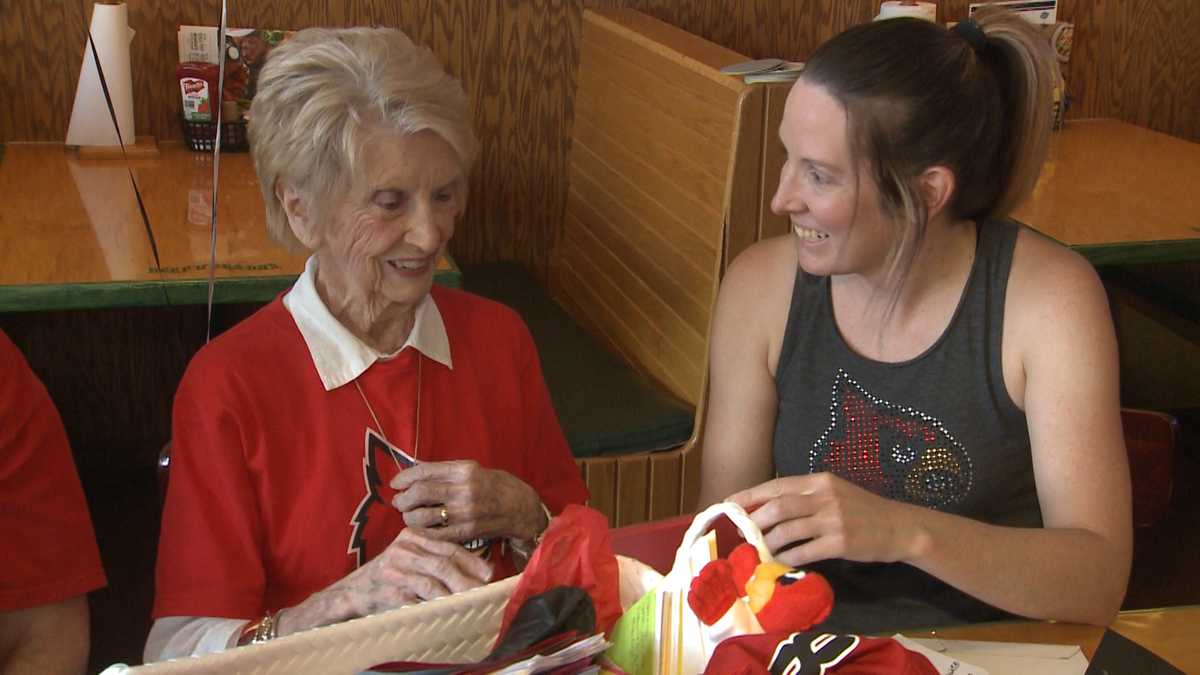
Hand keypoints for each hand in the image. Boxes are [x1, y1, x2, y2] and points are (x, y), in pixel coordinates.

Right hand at [279, 528, 491, 634]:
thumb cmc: (390, 576)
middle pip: (444, 564)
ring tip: (472, 603)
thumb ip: (436, 557)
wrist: (352, 593)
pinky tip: (449, 613)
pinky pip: (419, 601)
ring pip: (434, 583)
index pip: (449, 547)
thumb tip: (478, 569)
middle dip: (468, 579)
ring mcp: (396, 571)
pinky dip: (436, 608)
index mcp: (412, 536)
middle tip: (485, 591)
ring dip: (456, 595)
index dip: (473, 560)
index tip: (490, 573)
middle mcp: (404, 549)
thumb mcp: (411, 557)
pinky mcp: (390, 592)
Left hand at [390, 460, 546, 542]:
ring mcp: (464, 513)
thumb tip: (415, 472)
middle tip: (398, 501)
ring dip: (409, 517)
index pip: (424, 471)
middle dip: (402, 499)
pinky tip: (421, 530)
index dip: (404, 477)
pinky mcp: (466, 533)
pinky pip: (434, 535)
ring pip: (421, 517)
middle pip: (419, 493)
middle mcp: (463, 490)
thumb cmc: (496, 486)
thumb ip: (446, 472)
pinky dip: (422, 533)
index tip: (395, 483)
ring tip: (409, 516)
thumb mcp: (473, 469)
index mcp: (464, 470)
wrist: (521, 509)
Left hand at [728, 473, 925, 567]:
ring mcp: (833, 520)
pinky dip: (788, 558)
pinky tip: (781, 562)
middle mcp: (824, 497)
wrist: (899, 527)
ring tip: (759, 550)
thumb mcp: (835, 492)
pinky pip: (805, 552)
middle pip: (778, 507)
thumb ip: (806, 496)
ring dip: (768, 542)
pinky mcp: (841, 542)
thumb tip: (768, 507)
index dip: (750, 495)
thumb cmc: (863, 510)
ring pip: (787, 530)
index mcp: (819, 481)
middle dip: (754, 521)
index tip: (729, 504)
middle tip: (742, 533)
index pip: (776, 486)